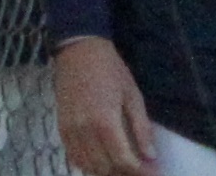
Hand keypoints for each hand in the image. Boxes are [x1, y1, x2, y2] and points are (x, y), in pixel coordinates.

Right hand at [53, 37, 157, 175]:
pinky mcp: (62, 130)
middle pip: (104, 168)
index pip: (122, 160)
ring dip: (106, 172)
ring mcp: (70, 132)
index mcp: (105, 122)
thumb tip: (150, 156)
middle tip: (141, 170)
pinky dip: (88, 166)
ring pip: (88, 167)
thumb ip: (141, 128)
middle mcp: (84, 131)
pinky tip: (102, 163)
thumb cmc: (111, 70)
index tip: (153, 172)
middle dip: (124, 173)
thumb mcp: (133, 95)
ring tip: (124, 168)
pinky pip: (74, 158)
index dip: (139, 171)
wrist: (79, 52)